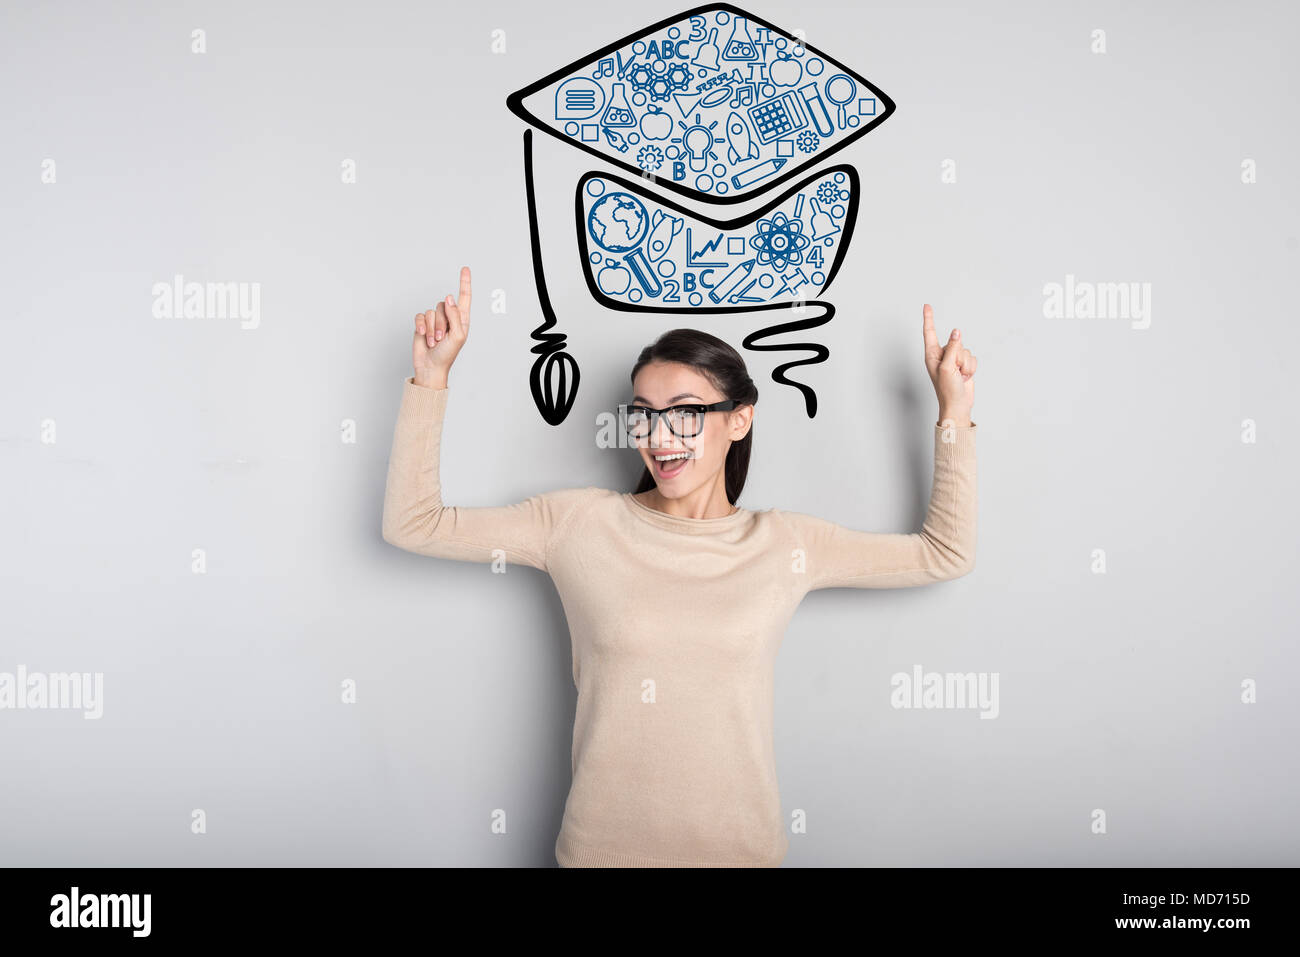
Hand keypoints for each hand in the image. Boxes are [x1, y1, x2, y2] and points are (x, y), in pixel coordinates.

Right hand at [412, 266, 471, 387]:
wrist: (430, 367)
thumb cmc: (447, 355)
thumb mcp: (458, 336)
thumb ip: (455, 315)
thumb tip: (449, 298)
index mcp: (461, 320)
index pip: (464, 298)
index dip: (464, 283)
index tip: (465, 269)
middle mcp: (448, 318)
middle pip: (443, 305)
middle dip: (441, 323)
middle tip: (442, 339)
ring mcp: (435, 321)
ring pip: (431, 311)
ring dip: (431, 329)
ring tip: (434, 341)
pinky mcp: (422, 324)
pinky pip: (420, 316)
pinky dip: (421, 326)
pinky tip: (423, 336)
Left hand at [922, 303, 975, 426]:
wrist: (958, 405)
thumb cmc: (947, 390)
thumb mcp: (948, 367)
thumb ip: (953, 348)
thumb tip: (956, 332)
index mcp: (932, 355)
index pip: (930, 332)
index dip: (929, 318)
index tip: (927, 305)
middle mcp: (942, 356)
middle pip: (956, 343)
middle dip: (959, 357)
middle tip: (955, 372)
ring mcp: (953, 360)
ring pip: (966, 350)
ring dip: (966, 365)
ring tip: (959, 376)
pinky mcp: (964, 365)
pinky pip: (973, 358)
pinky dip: (971, 368)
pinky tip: (965, 377)